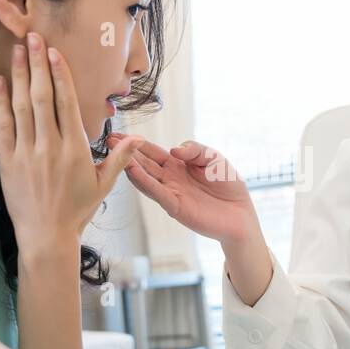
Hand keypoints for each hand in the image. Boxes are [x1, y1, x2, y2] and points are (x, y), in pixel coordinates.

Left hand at [0, 33, 142, 252]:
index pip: (66, 103)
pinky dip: (1, 101)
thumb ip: (119, 159)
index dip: (60, 74)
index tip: (55, 52)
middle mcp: (50, 147)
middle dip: (38, 64)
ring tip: (17, 49)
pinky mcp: (9, 161)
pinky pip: (4, 125)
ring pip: (22, 106)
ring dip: (20, 75)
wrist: (46, 236)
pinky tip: (0, 81)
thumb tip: (138, 139)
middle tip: (33, 37)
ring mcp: (27, 153)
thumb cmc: (77, 210)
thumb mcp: (103, 185)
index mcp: (75, 149)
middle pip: (43, 96)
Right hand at [110, 135, 259, 245]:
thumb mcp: (214, 158)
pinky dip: (145, 182)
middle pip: (145, 163)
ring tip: (116, 153)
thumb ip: (195, 150)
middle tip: (108, 139)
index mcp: (177, 165)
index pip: (152, 152)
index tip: (119, 134)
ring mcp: (171, 193)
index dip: (137, 143)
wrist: (241, 214)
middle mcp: (170, 179)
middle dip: (127, 152)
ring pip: (147, 178)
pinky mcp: (176, 207)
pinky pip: (158, 193)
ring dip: (131, 166)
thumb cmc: (227, 185)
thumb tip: (174, 149)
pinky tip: (132, 171)